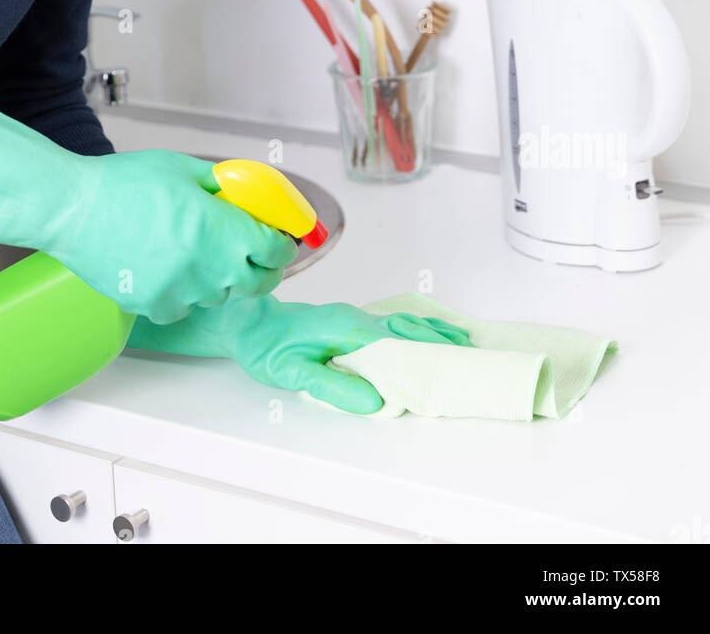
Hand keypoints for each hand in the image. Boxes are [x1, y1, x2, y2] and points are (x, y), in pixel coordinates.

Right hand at [51, 149, 297, 321]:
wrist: (72, 209)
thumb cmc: (122, 184)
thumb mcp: (183, 169)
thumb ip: (222, 185)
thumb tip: (248, 194)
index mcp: (220, 230)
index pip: (275, 250)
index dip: (282, 244)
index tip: (278, 239)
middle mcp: (207, 268)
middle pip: (258, 283)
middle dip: (261, 267)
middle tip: (251, 252)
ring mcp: (180, 293)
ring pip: (219, 295)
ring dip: (219, 278)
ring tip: (196, 252)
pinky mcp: (154, 307)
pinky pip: (184, 306)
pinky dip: (183, 292)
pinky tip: (167, 267)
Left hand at [127, 296, 471, 412]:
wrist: (248, 324)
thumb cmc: (267, 347)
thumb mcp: (294, 372)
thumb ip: (333, 385)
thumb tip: (375, 398)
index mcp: (345, 327)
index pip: (395, 339)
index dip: (424, 348)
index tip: (451, 356)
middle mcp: (353, 317)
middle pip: (404, 326)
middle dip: (436, 335)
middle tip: (467, 345)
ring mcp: (351, 317)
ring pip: (398, 321)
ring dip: (428, 329)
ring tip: (457, 337)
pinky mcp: (348, 322)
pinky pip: (388, 323)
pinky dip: (412, 327)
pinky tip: (422, 333)